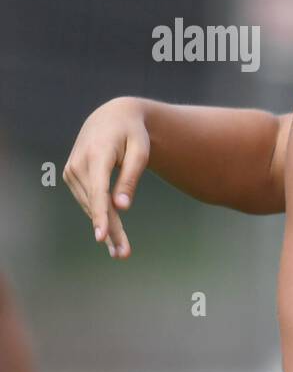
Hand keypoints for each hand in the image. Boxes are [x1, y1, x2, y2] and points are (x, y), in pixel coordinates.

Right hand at [63, 97, 150, 258]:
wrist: (112, 117)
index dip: (101, 215)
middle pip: (96, 204)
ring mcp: (72, 171)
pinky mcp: (73, 177)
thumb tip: (123, 207)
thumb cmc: (133, 133)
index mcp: (97, 155)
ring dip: (106, 228)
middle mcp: (79, 164)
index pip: (98, 191)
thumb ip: (130, 178)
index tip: (101, 236)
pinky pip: (89, 201)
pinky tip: (112, 237)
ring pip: (92, 206)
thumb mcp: (140, 151)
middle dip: (110, 230)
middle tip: (122, 255)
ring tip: (122, 252)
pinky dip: (100, 218)